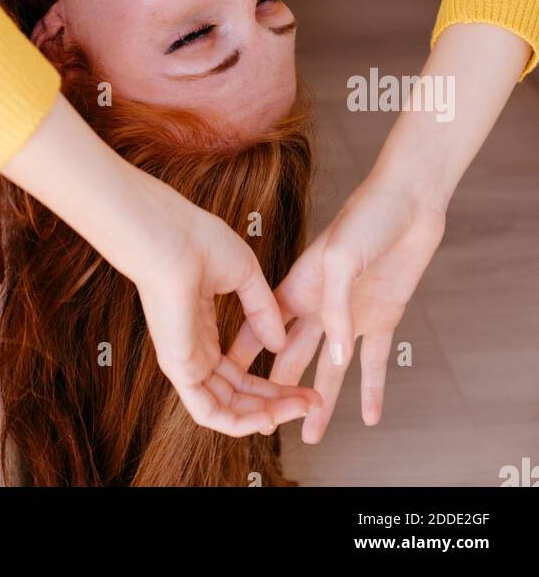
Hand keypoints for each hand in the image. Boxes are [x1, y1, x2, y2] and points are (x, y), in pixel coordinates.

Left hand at [132, 175, 321, 436]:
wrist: (170, 235)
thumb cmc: (196, 240)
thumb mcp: (244, 274)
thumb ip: (262, 311)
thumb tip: (279, 343)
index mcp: (204, 328)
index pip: (240, 374)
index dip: (274, 385)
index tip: (307, 387)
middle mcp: (194, 349)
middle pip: (239, 395)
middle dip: (279, 403)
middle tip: (312, 402)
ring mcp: (186, 361)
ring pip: (227, 409)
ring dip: (267, 415)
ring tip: (302, 408)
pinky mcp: (178, 368)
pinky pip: (209, 412)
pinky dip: (240, 423)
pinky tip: (270, 418)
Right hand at [235, 171, 444, 441]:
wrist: (411, 199)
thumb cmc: (368, 215)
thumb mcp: (340, 256)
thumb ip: (335, 307)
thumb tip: (336, 355)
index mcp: (299, 285)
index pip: (263, 327)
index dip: (245, 354)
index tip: (225, 383)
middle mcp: (321, 306)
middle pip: (293, 355)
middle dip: (279, 388)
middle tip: (267, 423)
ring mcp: (352, 314)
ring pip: (330, 368)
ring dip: (322, 400)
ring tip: (313, 435)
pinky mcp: (383, 318)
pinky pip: (375, 362)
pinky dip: (373, 390)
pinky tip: (370, 416)